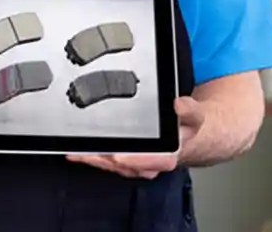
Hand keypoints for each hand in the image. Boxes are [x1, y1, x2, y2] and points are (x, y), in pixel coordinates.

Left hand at [67, 97, 206, 179]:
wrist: (188, 140)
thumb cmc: (187, 128)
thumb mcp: (196, 116)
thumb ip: (190, 110)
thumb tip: (178, 104)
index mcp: (167, 157)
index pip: (148, 162)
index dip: (132, 160)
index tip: (117, 156)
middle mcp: (149, 165)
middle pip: (122, 165)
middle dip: (102, 158)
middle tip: (83, 151)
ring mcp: (135, 166)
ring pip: (111, 165)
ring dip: (93, 159)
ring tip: (76, 151)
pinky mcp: (125, 163)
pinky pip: (106, 162)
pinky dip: (92, 157)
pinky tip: (78, 153)